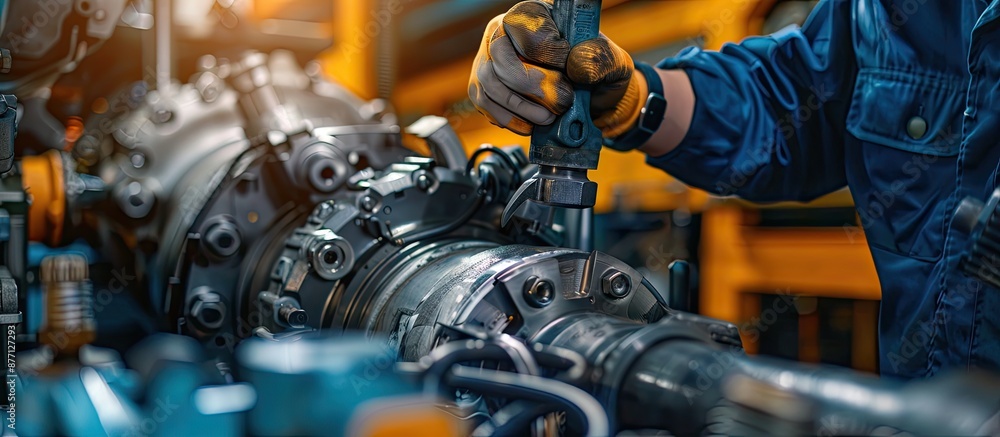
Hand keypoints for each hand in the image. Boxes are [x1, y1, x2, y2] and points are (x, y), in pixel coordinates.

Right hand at [469, 0, 645, 137]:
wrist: (591, 99)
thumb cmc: (597, 73)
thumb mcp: (612, 62)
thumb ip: (600, 59)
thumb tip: (576, 66)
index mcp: (535, 15)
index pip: (526, 27)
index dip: (548, 53)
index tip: (569, 70)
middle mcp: (505, 33)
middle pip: (500, 54)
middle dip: (531, 85)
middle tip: (559, 102)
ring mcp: (490, 60)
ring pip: (490, 82)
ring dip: (520, 107)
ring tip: (548, 118)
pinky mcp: (484, 88)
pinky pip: (485, 104)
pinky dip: (509, 119)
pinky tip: (531, 123)